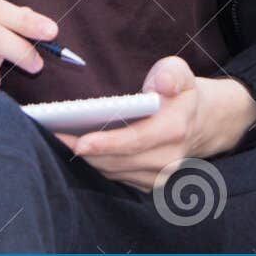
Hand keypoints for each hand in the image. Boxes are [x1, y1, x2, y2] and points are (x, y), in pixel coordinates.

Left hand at [55, 56, 255, 190]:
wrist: (203, 122)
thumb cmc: (182, 92)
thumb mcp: (181, 72)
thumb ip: (171, 73)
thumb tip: (161, 85)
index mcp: (175, 129)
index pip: (136, 140)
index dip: (108, 143)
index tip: (81, 142)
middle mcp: (168, 159)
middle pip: (118, 160)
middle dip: (84, 151)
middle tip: (53, 137)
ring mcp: (159, 176)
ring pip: (113, 171)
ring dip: (85, 160)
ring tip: (56, 141)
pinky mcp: (149, 184)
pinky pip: (115, 177)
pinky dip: (95, 165)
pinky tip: (74, 150)